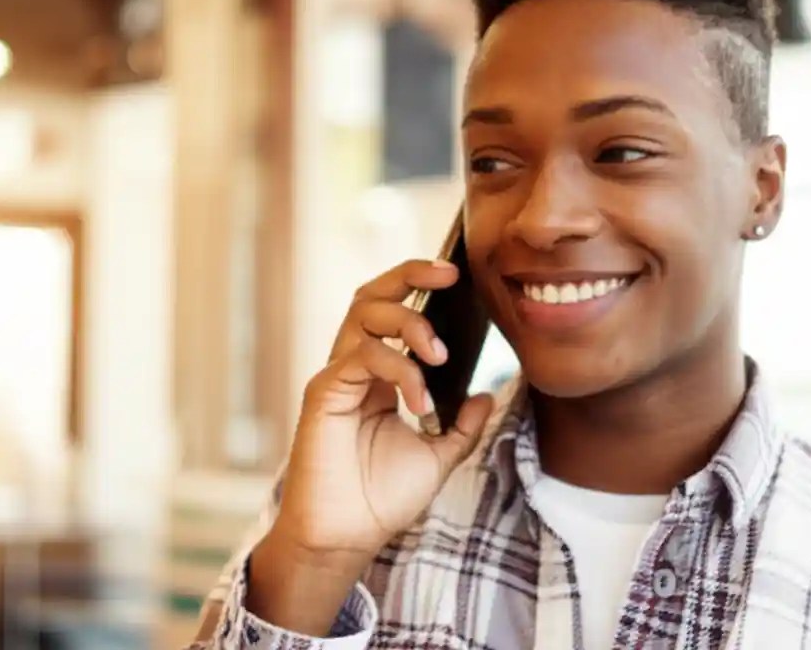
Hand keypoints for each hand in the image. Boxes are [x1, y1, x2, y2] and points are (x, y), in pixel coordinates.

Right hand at [247, 260, 494, 632]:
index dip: (418, 284)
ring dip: (410, 322)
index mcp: (376, 376)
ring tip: (440, 355)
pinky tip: (419, 400)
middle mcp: (353, 367)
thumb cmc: (380, 499)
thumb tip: (486, 394)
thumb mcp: (438, 457)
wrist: (347, 537)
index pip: (391, 309)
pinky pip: (363, 357)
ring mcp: (336, 377)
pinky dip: (399, 370)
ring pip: (364, 314)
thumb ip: (462, 426)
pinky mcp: (324, 392)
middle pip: (370, 295)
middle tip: (450, 273)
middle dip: (409, 274)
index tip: (458, 276)